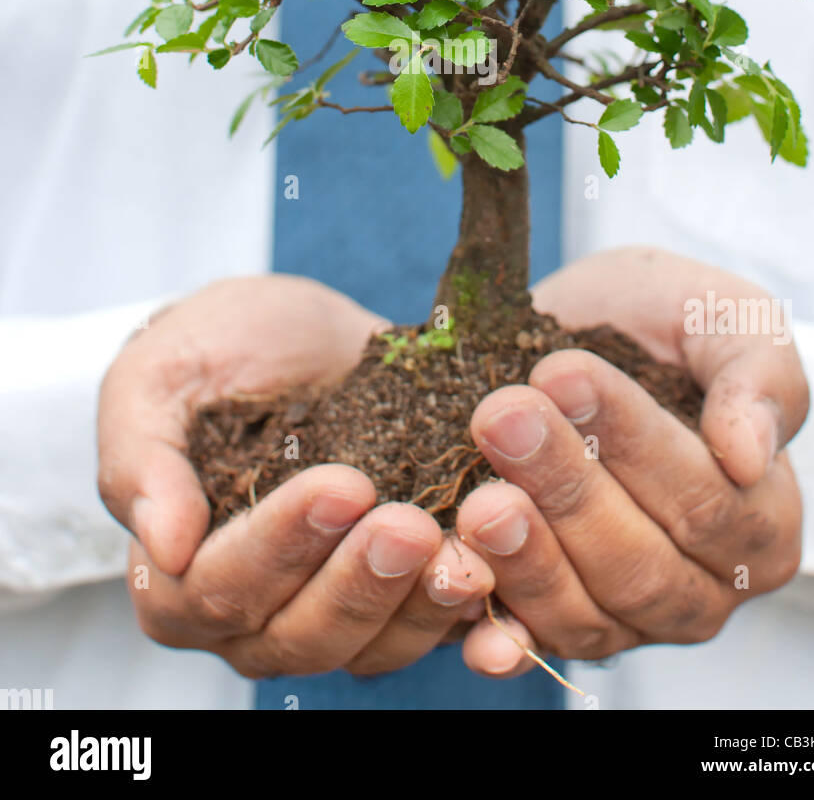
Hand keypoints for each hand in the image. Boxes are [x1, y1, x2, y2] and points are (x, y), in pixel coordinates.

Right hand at [98, 276, 492, 677]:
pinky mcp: (402, 596)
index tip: (342, 484)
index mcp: (177, 575)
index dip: (278, 546)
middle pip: (299, 636)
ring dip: (421, 604)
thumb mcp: (158, 375)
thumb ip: (142, 458)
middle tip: (409, 523)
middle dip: (359, 582)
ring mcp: (332, 611)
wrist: (303, 333)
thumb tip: (159, 545)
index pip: (217, 591)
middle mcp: (253, 614)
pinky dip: (474, 610)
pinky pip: (436, 628)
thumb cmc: (217, 348)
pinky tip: (502, 568)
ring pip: (372, 648)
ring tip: (468, 547)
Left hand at [455, 246, 807, 677]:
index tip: (561, 372)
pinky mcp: (554, 628)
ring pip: (581, 611)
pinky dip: (495, 631)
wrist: (582, 335)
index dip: (632, 440)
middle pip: (638, 562)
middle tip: (500, 417)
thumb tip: (749, 454)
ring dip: (523, 554)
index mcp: (762, 527)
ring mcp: (626, 620)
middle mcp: (701, 591)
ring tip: (476, 496)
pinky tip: (459, 591)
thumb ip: (759, 377)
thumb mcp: (730, 319)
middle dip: (564, 487)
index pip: (704, 498)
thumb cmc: (668, 323)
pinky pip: (526, 644)